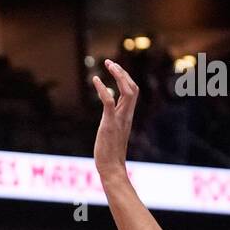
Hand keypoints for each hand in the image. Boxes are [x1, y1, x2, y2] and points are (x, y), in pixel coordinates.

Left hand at [92, 59, 138, 175]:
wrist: (111, 167)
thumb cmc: (110, 154)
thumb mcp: (113, 133)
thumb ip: (114, 123)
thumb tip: (110, 118)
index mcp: (127, 116)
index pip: (132, 92)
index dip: (125, 78)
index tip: (115, 68)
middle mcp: (126, 115)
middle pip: (133, 88)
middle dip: (123, 73)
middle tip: (110, 62)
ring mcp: (119, 119)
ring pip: (127, 91)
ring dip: (118, 75)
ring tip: (107, 64)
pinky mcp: (109, 123)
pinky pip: (109, 102)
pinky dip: (103, 89)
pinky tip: (96, 79)